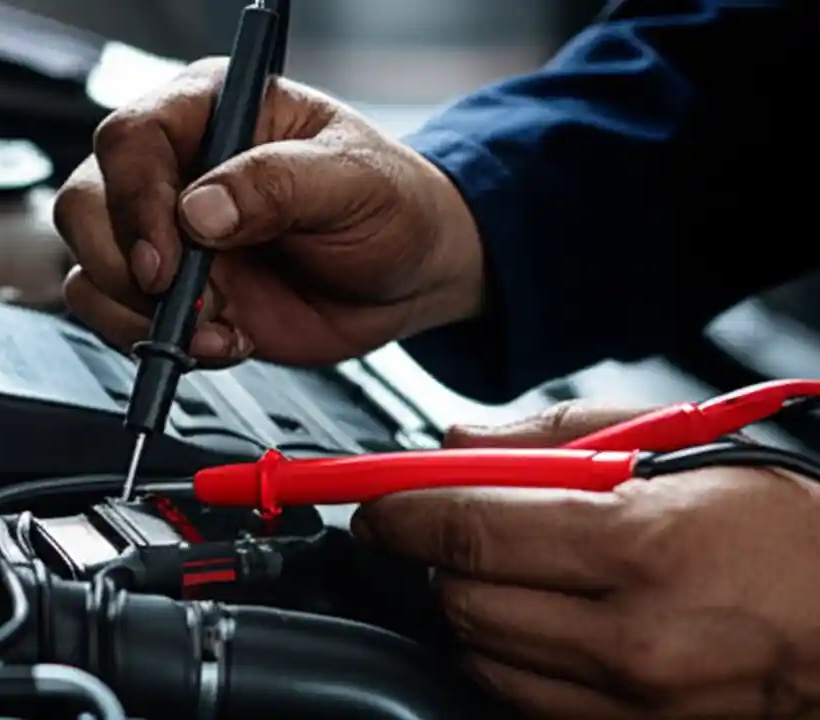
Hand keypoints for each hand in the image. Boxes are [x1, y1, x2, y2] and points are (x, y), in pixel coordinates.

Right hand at [54, 58, 483, 366]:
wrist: (408, 279)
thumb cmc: (391, 206)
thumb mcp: (354, 181)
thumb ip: (278, 185)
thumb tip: (199, 211)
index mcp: (212, 111)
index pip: (133, 138)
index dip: (136, 199)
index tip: (170, 255)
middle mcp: (175, 169)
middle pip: (86, 201)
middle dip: (123, 263)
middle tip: (177, 299)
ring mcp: (166, 236)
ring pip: (90, 266)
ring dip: (138, 314)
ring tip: (216, 329)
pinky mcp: (171, 295)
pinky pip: (119, 319)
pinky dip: (158, 345)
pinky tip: (225, 341)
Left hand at [352, 403, 819, 718]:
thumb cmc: (779, 529)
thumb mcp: (675, 446)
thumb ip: (549, 439)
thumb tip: (456, 442)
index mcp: (639, 545)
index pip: (469, 531)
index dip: (401, 514)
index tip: (375, 504)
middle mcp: (629, 635)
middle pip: (462, 597)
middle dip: (437, 556)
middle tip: (454, 527)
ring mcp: (630, 700)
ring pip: (480, 652)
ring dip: (472, 605)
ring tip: (521, 571)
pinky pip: (519, 697)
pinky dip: (507, 654)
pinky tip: (546, 620)